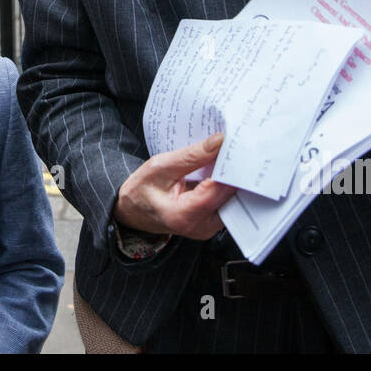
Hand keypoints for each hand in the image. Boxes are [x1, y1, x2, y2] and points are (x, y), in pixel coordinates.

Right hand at [113, 133, 235, 238]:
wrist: (133, 211)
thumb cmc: (141, 191)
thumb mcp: (160, 166)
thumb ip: (191, 156)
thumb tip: (219, 141)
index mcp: (183, 216)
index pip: (217, 190)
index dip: (229, 167)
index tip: (236, 146)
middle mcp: (200, 227)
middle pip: (230, 197)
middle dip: (234, 171)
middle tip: (237, 146)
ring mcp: (208, 228)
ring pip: (233, 200)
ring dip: (233, 178)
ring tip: (231, 155)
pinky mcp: (212, 223)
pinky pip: (228, 203)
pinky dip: (228, 186)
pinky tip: (225, 170)